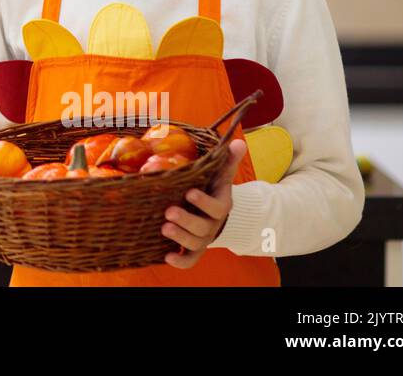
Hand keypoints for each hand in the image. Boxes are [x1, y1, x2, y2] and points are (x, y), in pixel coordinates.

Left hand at [161, 138, 244, 268]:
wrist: (214, 214)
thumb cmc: (213, 190)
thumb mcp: (221, 175)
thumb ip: (228, 160)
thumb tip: (238, 141)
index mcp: (220, 206)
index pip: (216, 208)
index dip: (203, 202)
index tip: (189, 192)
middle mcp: (212, 224)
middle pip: (203, 228)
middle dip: (186, 220)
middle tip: (169, 212)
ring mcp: (203, 238)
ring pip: (195, 243)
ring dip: (180, 237)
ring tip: (164, 228)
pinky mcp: (193, 249)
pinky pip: (189, 260)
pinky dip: (180, 261)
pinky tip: (167, 257)